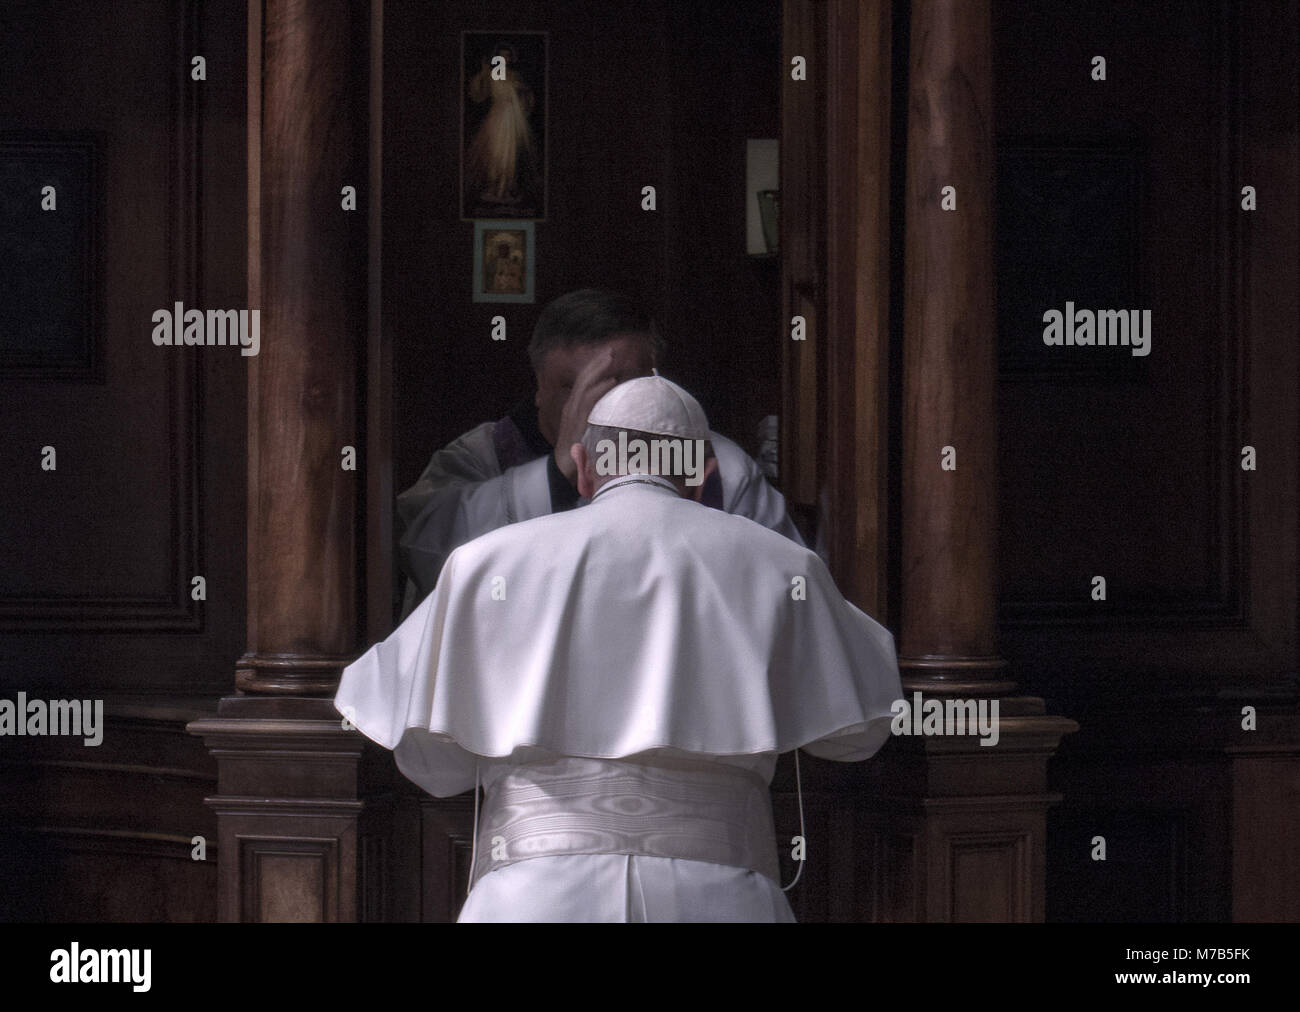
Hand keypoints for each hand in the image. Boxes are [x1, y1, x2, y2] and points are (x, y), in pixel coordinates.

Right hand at [553, 349, 618, 483]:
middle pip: (584, 378)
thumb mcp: (587, 430)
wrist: (563, 469)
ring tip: (611, 357)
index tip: (608, 356)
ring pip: (586, 385)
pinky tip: (610, 380)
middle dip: (598, 363)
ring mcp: (573, 413)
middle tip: (612, 350)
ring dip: (599, 370)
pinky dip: (600, 389)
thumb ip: (596, 419)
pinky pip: (589, 401)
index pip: (584, 381)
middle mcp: (572, 406)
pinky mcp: (578, 422)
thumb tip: (612, 412)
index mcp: (574, 406)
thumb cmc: (578, 451)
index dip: (595, 368)